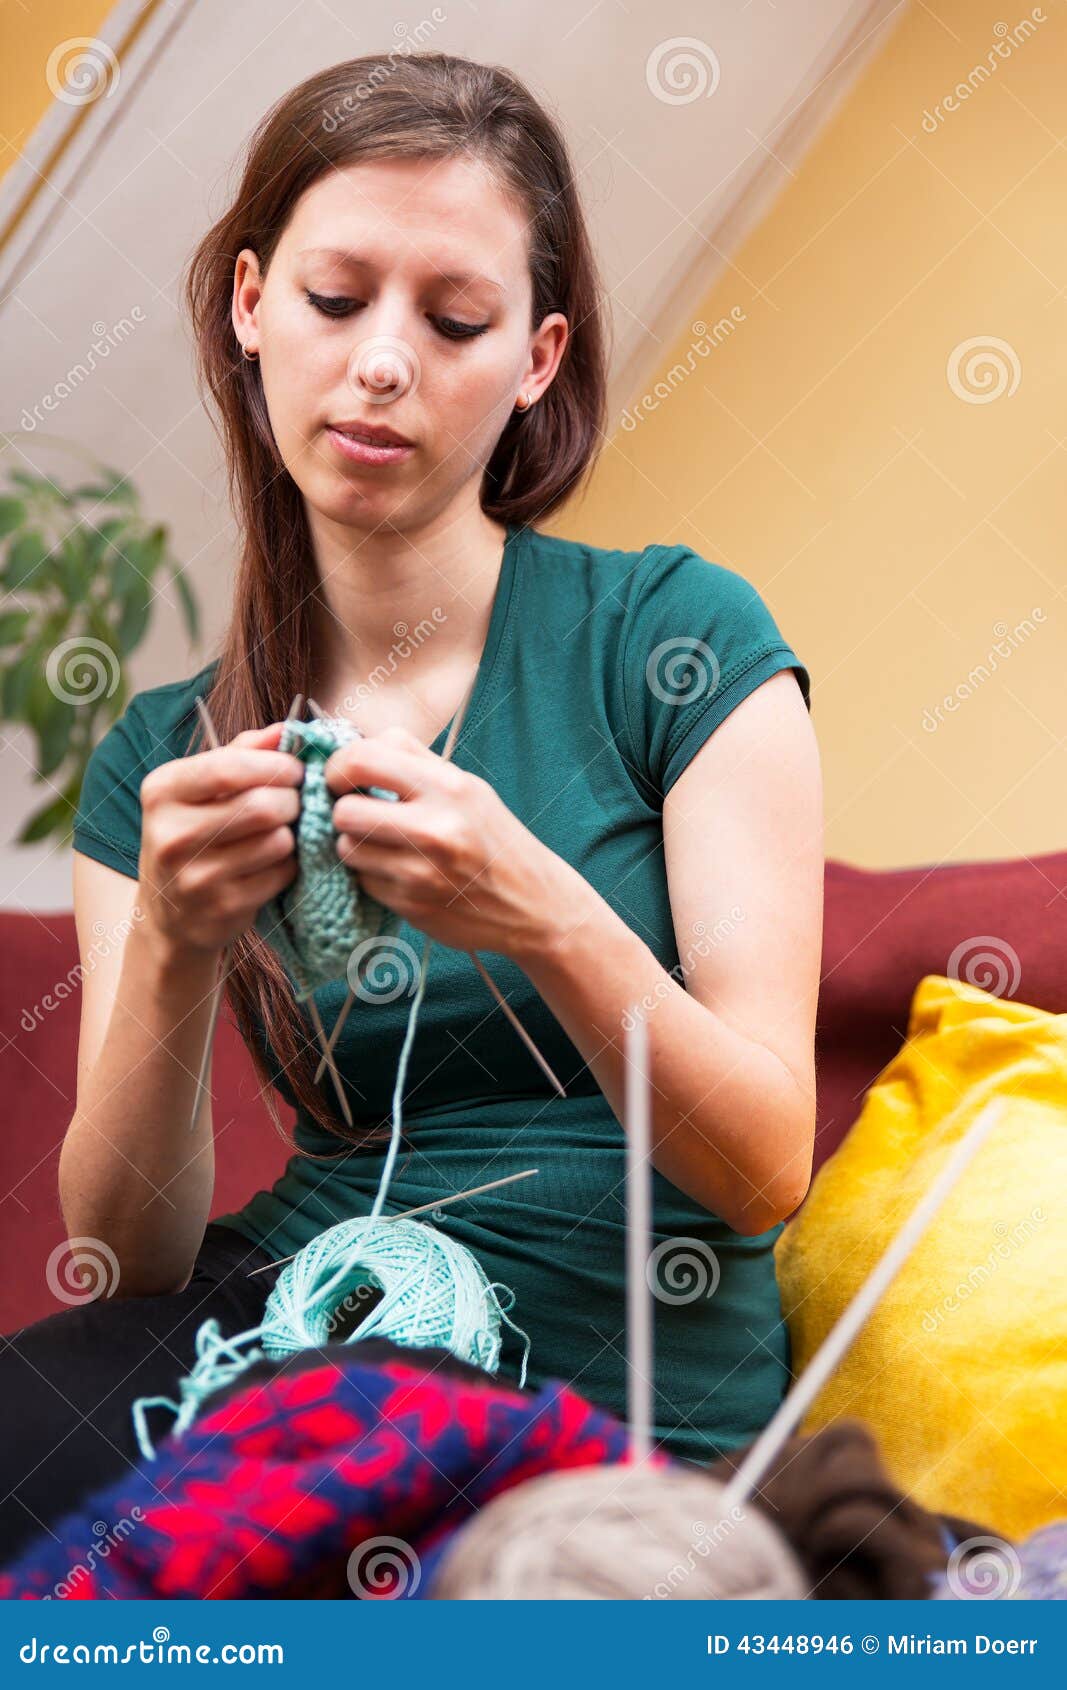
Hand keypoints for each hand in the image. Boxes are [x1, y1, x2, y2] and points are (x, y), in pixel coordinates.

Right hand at [138, 722, 303, 957]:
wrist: (169, 915)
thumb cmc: (193, 836)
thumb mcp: (201, 789)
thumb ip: (242, 753)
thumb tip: (286, 729)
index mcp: (162, 791)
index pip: (228, 768)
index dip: (275, 764)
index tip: (295, 768)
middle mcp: (171, 834)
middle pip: (261, 806)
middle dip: (292, 799)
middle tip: (294, 801)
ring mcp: (195, 877)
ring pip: (277, 841)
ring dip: (293, 833)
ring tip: (282, 831)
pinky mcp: (222, 908)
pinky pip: (281, 874)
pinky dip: (289, 865)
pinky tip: (274, 863)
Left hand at [326, 724, 569, 960]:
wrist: (533, 904)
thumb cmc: (494, 839)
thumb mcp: (466, 786)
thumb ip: (412, 760)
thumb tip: (351, 746)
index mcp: (448, 786)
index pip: (362, 759)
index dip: (338, 766)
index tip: (343, 777)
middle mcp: (435, 828)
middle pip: (344, 811)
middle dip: (343, 812)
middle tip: (360, 814)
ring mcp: (421, 871)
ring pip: (346, 848)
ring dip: (356, 846)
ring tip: (385, 846)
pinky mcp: (411, 905)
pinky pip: (363, 882)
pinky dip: (373, 877)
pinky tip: (402, 874)